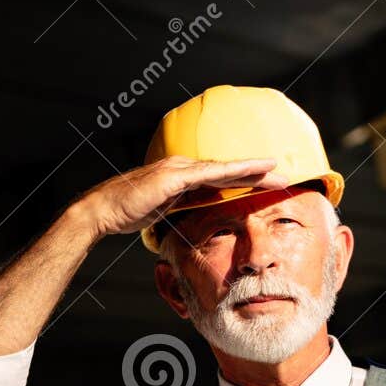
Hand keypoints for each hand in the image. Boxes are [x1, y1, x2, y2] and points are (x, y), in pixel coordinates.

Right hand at [70, 156, 278, 240]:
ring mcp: (179, 170)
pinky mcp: (174, 178)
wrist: (101, 210)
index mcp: (181, 177)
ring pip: (223, 169)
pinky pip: (210, 174)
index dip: (245, 180)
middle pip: (227, 171)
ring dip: (252, 169)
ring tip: (276, 170)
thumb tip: (193, 216)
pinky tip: (252, 170)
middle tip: (284, 175)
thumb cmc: (125, 212)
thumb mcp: (160, 212)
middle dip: (256, 173)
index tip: (268, 184)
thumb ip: (178, 209)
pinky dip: (234, 171)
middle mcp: (183, 168)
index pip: (219, 178)